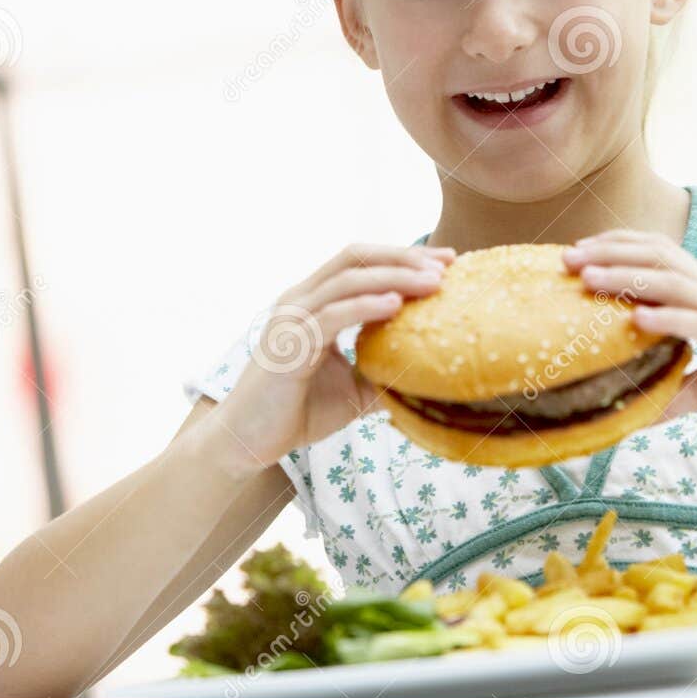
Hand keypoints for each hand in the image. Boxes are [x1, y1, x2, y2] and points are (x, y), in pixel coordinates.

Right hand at [214, 242, 454, 467]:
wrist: (249, 442)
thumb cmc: (297, 411)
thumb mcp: (354, 388)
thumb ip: (386, 372)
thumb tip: (434, 377)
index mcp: (313, 301)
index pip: (361, 262)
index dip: (403, 255)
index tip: (446, 261)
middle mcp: (300, 300)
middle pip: (356, 257)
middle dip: (404, 257)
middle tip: (447, 264)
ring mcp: (292, 319)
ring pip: (347, 280)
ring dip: (393, 277)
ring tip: (432, 282)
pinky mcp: (289, 345)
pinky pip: (332, 316)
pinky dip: (366, 307)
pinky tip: (396, 306)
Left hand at [561, 230, 696, 441]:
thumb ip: (673, 392)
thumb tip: (632, 415)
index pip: (660, 254)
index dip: (619, 246)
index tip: (578, 252)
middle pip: (658, 259)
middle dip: (610, 254)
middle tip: (566, 259)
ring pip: (673, 284)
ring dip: (627, 279)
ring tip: (589, 280)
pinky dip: (667, 318)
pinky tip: (636, 319)